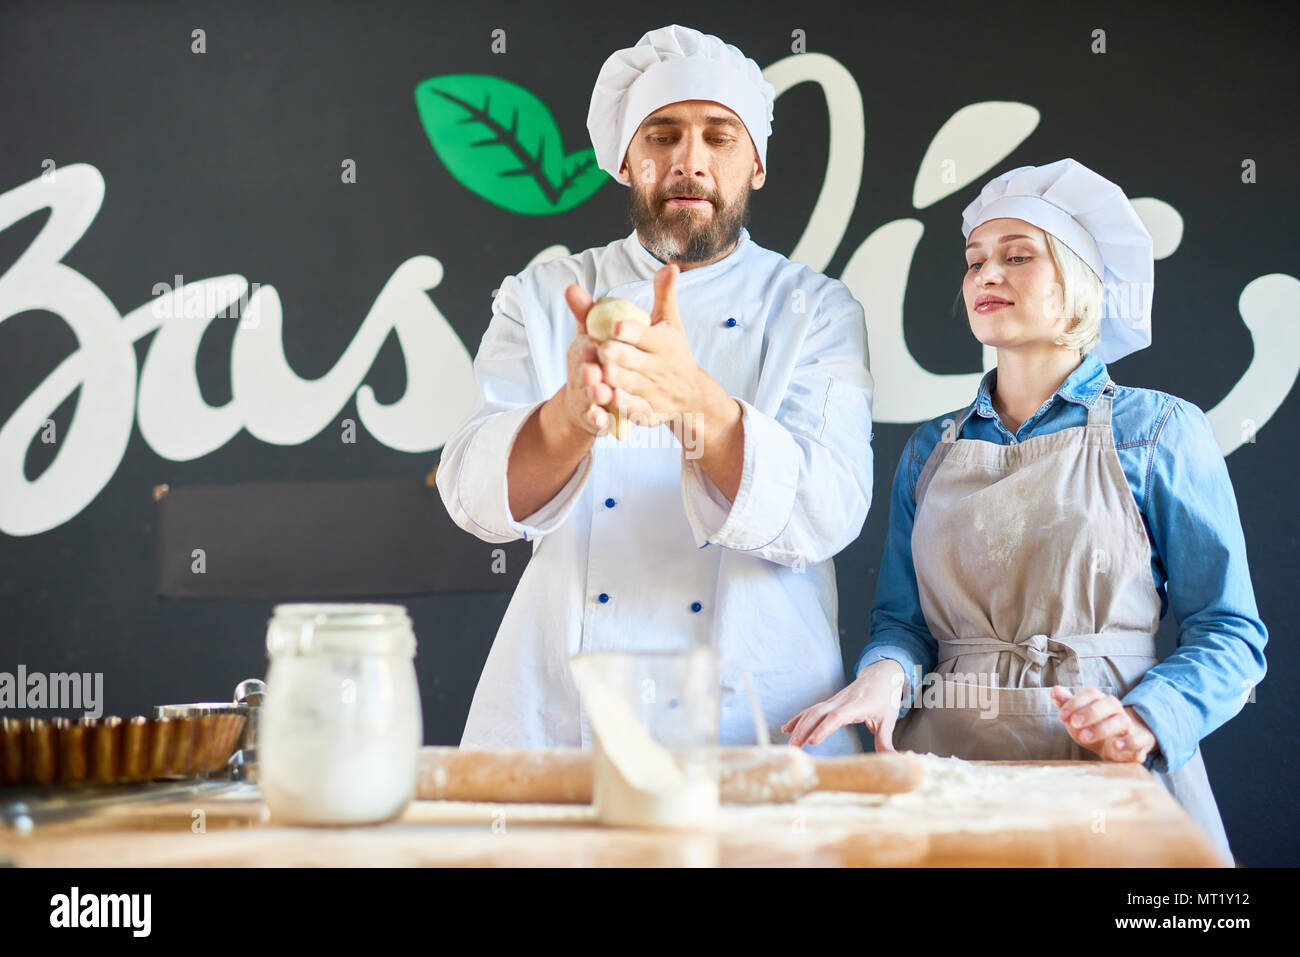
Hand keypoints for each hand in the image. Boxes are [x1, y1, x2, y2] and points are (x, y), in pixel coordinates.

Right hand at [558, 284, 617, 436]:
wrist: (584, 399)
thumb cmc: (591, 359)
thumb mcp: (588, 334)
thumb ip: (586, 312)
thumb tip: (571, 286)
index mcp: (581, 353)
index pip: (582, 348)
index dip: (586, 348)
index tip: (594, 345)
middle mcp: (581, 375)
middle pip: (583, 373)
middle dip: (588, 372)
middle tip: (595, 371)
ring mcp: (586, 397)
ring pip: (590, 396)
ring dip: (594, 395)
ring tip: (602, 394)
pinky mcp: (592, 417)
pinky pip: (595, 419)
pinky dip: (597, 420)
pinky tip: (603, 420)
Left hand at [591, 264, 710, 429]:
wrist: (691, 394)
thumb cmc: (673, 351)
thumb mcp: (671, 322)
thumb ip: (664, 295)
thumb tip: (669, 266)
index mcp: (663, 342)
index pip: (645, 335)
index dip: (630, 331)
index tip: (614, 327)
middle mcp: (660, 367)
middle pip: (635, 361)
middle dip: (617, 356)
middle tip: (599, 351)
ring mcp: (655, 390)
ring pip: (631, 385)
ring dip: (613, 381)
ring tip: (597, 374)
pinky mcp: (650, 410)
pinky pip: (635, 408)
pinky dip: (622, 405)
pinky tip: (608, 398)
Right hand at [781, 660, 907, 750]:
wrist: (880, 676)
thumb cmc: (886, 698)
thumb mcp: (889, 720)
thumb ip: (886, 742)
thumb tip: (894, 761)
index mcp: (858, 705)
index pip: (837, 716)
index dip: (824, 728)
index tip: (813, 741)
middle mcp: (842, 701)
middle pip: (818, 714)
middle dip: (804, 730)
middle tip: (794, 748)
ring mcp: (834, 700)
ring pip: (812, 712)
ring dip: (799, 726)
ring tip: (790, 745)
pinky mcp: (829, 702)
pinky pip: (811, 710)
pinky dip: (798, 719)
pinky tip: (786, 729)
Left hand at [1051, 685, 1156, 763]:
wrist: (1120, 746)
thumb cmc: (1095, 728)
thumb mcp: (1078, 718)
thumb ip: (1066, 704)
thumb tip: (1054, 689)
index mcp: (1100, 701)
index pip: (1091, 693)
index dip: (1076, 702)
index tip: (1062, 716)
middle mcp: (1116, 710)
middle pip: (1109, 703)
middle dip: (1089, 712)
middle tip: (1073, 724)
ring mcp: (1130, 725)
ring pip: (1121, 720)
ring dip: (1102, 728)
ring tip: (1085, 737)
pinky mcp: (1139, 742)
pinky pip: (1139, 739)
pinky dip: (1130, 742)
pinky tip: (1117, 746)